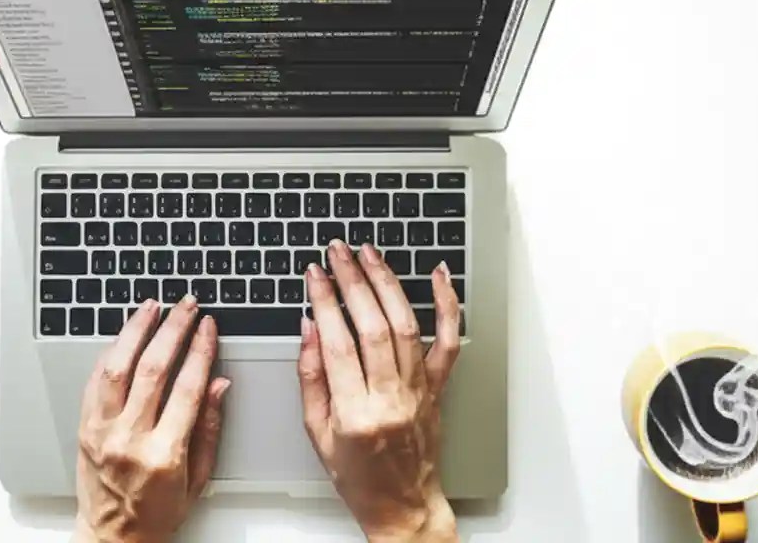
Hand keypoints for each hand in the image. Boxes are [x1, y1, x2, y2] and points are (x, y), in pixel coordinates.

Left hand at [75, 297, 230, 542]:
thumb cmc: (158, 512)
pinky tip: (124, 335)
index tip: (208, 326)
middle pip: (152, 368)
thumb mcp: (199, 477)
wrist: (112, 537)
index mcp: (164, 454)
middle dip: (172, 329)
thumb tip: (218, 382)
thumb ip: (209, 427)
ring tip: (152, 307)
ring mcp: (102, 431)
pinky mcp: (84, 427)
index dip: (200, 350)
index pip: (186, 387)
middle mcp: (129, 439)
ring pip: (117, 366)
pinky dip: (111, 352)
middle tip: (185, 305)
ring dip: (135, 330)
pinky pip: (95, 380)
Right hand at [298, 240, 462, 542]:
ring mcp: (419, 391)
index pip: (337, 343)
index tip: (314, 274)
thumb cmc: (357, 476)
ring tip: (370, 254)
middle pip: (373, 326)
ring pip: (406, 326)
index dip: (324, 301)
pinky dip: (447, 305)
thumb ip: (311, 377)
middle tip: (338, 252)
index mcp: (355, 414)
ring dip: (387, 283)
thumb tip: (309, 327)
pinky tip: (438, 277)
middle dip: (353, 281)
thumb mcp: (317, 433)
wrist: (403, 505)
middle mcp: (391, 399)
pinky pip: (449, 341)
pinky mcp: (438, 388)